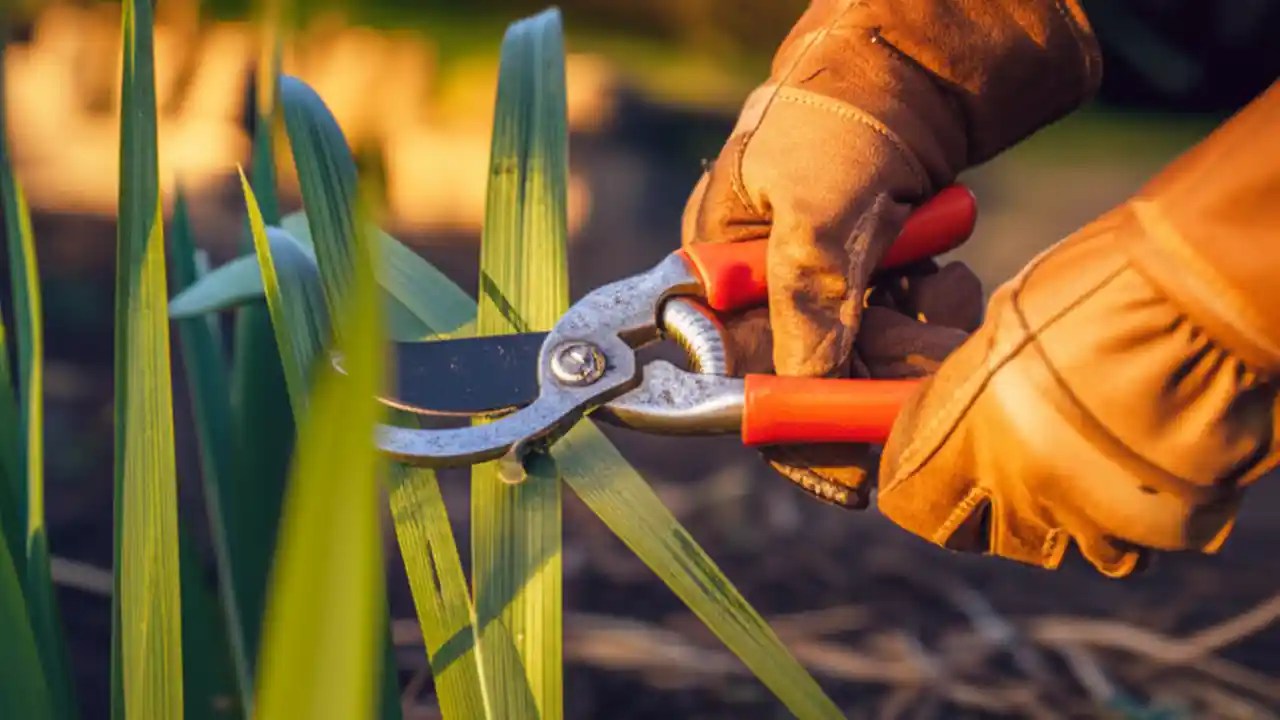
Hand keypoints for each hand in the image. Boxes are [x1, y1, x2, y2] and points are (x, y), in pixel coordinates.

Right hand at [681, 0, 1099, 505]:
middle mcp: (771, 287)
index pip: (741, 383)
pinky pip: (918, 327)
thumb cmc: (845, 108)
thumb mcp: (813, 207)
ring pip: (877, 362)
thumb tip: (804, 402)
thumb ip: (805, 306)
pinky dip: (942, 307)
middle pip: (819, 382)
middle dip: (874, 367)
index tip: (852, 476)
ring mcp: (833, 280)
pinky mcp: (886, 271)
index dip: (794, 432)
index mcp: (720, 273)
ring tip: (935, 279)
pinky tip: (943, 267)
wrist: (928, 48)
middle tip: (910, 324)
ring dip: (918, 333)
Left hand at [878, 84, 1279, 577]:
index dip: (915, 480)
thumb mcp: (1008, 328)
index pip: (909, 499)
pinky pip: (1135, 539)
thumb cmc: (1100, 291)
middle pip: (980, 533)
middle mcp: (1022, 495)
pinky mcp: (1166, 530)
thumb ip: (972, 386)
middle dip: (986, 504)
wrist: (1207, 304)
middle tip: (1009, 459)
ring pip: (1062, 542)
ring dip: (1064, 509)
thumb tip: (957, 405)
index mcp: (966, 442)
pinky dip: (1132, 512)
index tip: (924, 458)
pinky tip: (1142, 460)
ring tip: (1089, 450)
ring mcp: (1096, 520)